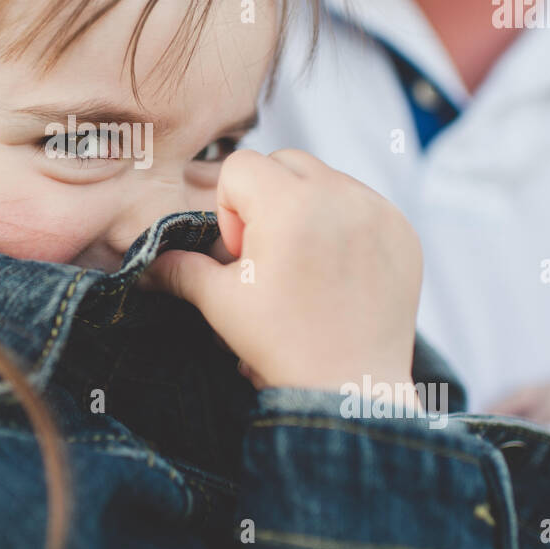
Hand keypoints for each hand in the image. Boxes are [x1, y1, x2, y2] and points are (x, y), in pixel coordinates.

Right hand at [145, 149, 421, 391]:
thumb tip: (147, 263)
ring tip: (305, 263)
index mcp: (288, 204)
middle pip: (284, 161)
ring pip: (325, 177)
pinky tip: (338, 269)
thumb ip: (180, 270)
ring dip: (306, 206)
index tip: (244, 254)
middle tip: (272, 256)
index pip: (241, 166)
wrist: (351, 387)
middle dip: (267, 198)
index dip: (230, 209)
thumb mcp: (221, 303)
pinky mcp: (402, 229)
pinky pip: (362, 201)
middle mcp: (337, 194)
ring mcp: (377, 209)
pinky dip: (345, 222)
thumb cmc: (282, 345)